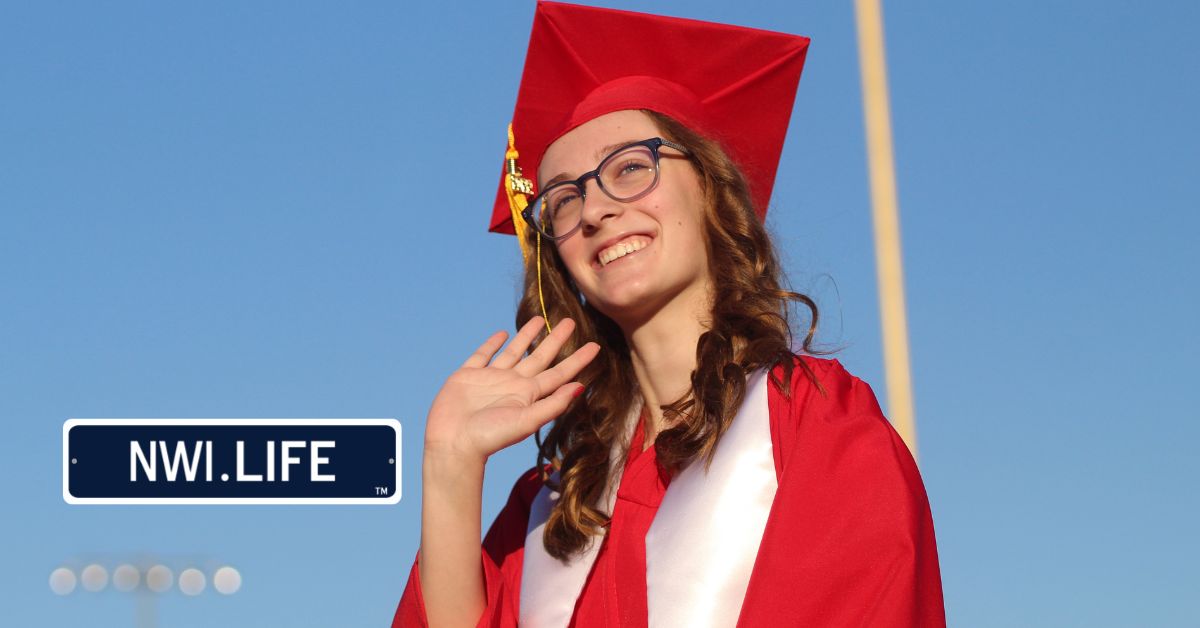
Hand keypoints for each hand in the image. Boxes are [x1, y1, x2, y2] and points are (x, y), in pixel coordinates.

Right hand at [423, 317, 599, 463]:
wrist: (454, 443)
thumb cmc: (491, 436)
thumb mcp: (527, 420)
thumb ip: (553, 403)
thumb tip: (581, 386)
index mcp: (529, 394)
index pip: (559, 373)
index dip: (577, 360)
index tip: (596, 346)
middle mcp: (513, 384)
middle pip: (540, 356)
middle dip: (556, 340)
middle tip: (571, 321)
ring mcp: (491, 378)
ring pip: (514, 351)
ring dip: (527, 336)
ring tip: (541, 319)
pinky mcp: (468, 375)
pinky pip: (483, 355)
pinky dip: (492, 344)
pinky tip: (502, 334)